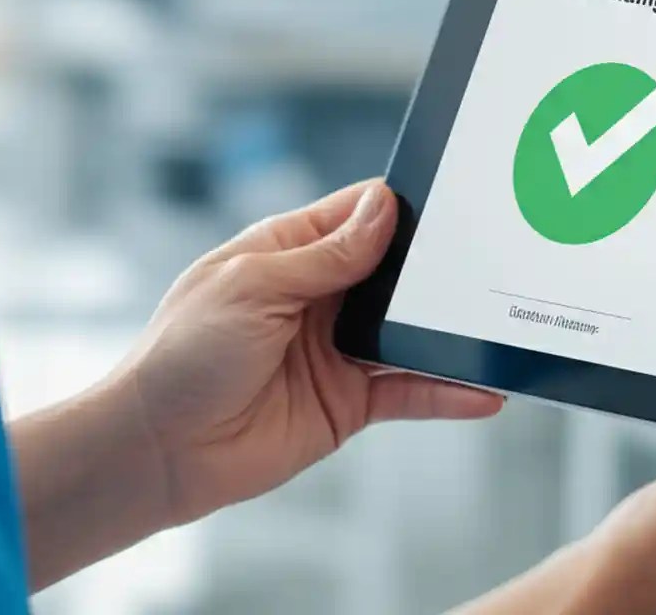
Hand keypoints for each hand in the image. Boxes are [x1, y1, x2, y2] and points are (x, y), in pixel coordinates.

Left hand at [118, 180, 502, 524]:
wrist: (157, 451)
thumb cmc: (182, 356)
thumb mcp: (253, 287)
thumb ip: (326, 255)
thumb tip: (384, 210)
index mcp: (289, 251)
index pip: (359, 214)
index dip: (402, 207)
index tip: (452, 204)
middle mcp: (320, 296)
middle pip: (396, 270)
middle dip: (438, 268)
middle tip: (489, 262)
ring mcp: (338, 350)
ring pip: (410, 332)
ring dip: (449, 331)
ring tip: (498, 323)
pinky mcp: (349, 402)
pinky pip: (410, 391)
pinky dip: (447, 391)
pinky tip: (484, 392)